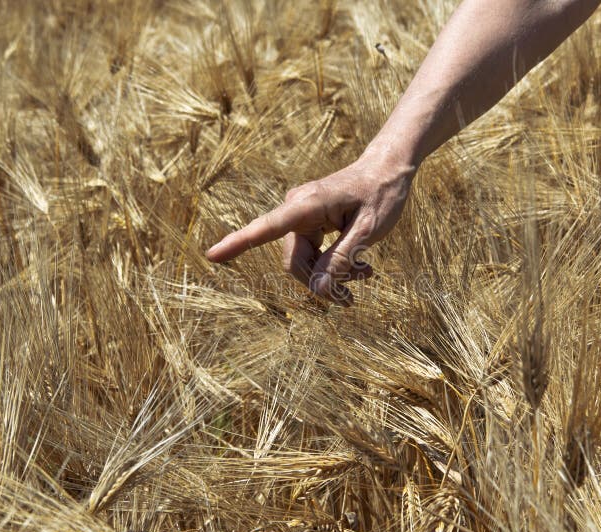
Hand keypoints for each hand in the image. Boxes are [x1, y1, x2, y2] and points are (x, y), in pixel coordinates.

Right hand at [205, 147, 415, 305]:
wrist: (388, 168)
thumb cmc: (381, 195)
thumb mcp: (370, 231)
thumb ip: (343, 260)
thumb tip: (319, 291)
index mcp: (307, 204)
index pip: (267, 228)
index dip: (239, 243)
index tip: (212, 255)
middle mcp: (296, 209)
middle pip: (294, 261)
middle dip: (321, 281)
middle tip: (354, 293)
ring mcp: (301, 216)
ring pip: (304, 261)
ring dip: (332, 275)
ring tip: (367, 274)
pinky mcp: (309, 223)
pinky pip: (312, 254)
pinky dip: (334, 265)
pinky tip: (361, 269)